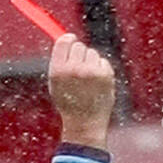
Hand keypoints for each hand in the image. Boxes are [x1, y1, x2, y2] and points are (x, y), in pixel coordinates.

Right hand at [48, 33, 114, 149]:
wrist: (85, 124)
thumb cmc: (69, 104)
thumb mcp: (56, 83)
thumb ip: (60, 62)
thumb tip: (66, 38)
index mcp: (58, 70)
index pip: (64, 42)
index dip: (69, 39)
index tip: (72, 39)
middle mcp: (74, 69)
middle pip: (79, 46)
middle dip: (80, 54)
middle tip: (80, 68)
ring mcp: (91, 72)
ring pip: (92, 53)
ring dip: (91, 62)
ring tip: (89, 80)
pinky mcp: (105, 75)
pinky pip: (103, 62)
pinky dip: (101, 70)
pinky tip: (97, 84)